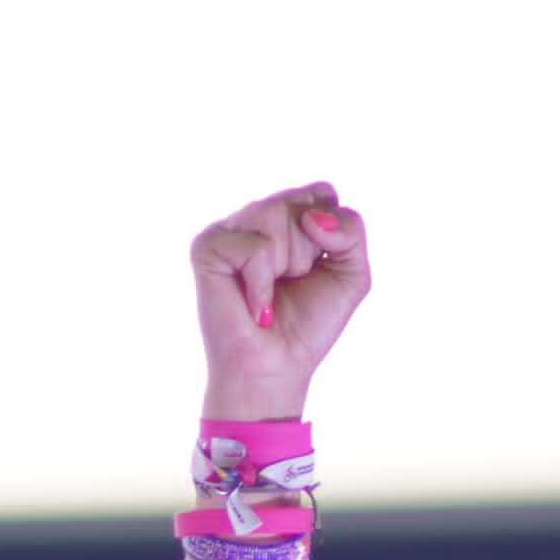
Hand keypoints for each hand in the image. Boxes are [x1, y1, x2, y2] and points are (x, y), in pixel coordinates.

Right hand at [189, 183, 371, 418]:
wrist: (276, 368)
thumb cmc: (308, 324)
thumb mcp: (352, 272)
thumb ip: (351, 229)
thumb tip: (311, 218)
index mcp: (286, 216)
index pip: (322, 192)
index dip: (331, 235)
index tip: (315, 271)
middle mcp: (256, 215)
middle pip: (303, 203)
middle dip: (309, 252)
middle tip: (290, 285)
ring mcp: (230, 228)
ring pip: (278, 215)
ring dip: (288, 265)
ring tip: (271, 291)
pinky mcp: (208, 247)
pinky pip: (257, 247)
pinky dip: (263, 282)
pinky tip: (255, 305)